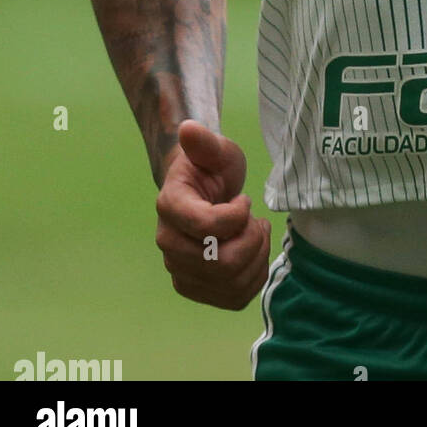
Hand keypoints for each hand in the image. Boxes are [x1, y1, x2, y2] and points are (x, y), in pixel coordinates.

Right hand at [155, 119, 271, 310]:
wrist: (203, 191)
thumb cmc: (211, 168)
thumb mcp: (216, 150)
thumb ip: (204, 142)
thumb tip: (187, 128)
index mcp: (170, 206)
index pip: (206, 226)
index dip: (237, 216)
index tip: (244, 199)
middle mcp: (169, 243)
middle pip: (221, 262)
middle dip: (252, 240)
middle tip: (257, 220)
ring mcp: (179, 270)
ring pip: (231, 283)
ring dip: (257, 258)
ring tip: (256, 234)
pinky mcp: (195, 288)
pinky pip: (234, 299)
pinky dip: (254, 279)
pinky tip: (254, 254)